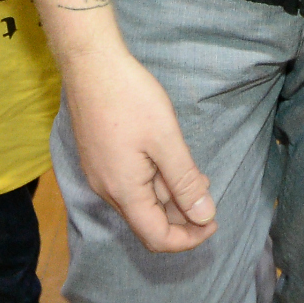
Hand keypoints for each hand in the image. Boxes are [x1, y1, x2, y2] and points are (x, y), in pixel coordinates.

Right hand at [58, 45, 216, 251]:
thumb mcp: (166, 139)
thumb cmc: (130, 98)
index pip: (157, 238)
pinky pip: (130, 183)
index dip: (188, 238)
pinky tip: (169, 158)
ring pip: (140, 201)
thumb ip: (185, 181)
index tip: (212, 221)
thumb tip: (203, 216)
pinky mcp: (98, 158)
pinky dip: (154, 180)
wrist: (90, 64)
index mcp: (123, 191)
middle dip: (181, 214)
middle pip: (147, 222)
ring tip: (194, 171)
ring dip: (169, 195)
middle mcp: (107, 190)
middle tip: (206, 189)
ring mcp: (100, 174)